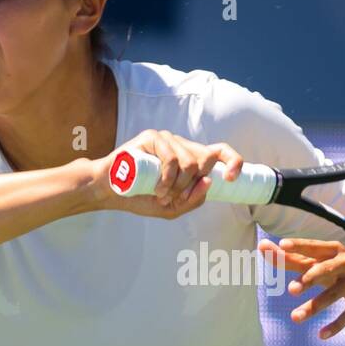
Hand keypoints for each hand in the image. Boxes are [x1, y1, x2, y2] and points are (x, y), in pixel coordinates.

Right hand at [89, 130, 245, 219]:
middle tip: (172, 197)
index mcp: (191, 159)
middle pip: (205, 161)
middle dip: (191, 186)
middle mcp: (182, 146)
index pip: (220, 152)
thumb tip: (209, 182)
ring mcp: (168, 139)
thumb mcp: (172, 208)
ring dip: (176, 186)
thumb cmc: (141, 197)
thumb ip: (193, 200)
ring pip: (190, 162)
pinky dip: (166, 179)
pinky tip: (156, 188)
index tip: (231, 178)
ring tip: (160, 194)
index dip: (233, 161)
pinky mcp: (154, 137)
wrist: (111, 191)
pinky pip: (172, 159)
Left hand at [257, 207, 344, 339]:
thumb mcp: (318, 260)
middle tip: (292, 289)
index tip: (282, 245)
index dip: (300, 245)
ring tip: (295, 317)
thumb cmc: (336, 266)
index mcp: (332, 251)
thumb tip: (261, 246)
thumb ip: (291, 257)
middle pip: (326, 269)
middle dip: (310, 278)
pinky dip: (336, 325)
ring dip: (315, 306)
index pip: (314, 247)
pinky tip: (321, 335)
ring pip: (334, 294)